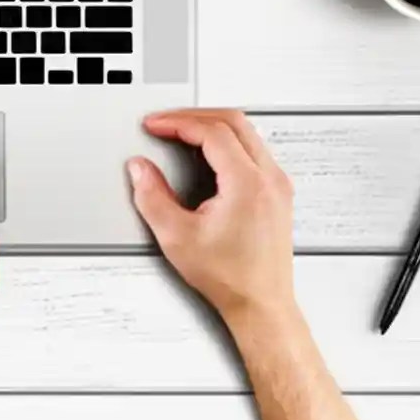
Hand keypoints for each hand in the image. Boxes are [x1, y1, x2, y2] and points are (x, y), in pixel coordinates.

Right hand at [127, 109, 296, 322]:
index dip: (178, 122)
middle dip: (195, 116)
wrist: (260, 304)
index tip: (156, 125)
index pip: (212, 131)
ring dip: (213, 126)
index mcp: (248, 183)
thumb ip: (152, 197)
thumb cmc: (231, 279)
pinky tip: (208, 154)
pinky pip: (255, 150)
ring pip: (247, 132)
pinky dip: (228, 142)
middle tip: (166, 123)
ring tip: (183, 134)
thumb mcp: (177, 238)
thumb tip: (140, 169)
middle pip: (234, 121)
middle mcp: (270, 178)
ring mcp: (278, 184)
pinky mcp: (279, 193)